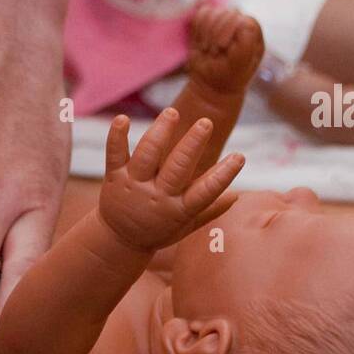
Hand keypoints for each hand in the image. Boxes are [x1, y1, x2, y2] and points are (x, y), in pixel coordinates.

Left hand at [99, 110, 243, 252]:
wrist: (119, 241)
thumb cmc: (159, 231)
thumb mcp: (186, 226)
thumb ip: (210, 210)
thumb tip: (236, 195)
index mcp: (179, 208)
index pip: (205, 192)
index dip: (223, 175)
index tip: (239, 156)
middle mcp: (157, 196)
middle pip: (177, 168)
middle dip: (191, 145)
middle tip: (205, 123)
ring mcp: (134, 185)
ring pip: (147, 155)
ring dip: (159, 133)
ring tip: (172, 112)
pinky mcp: (115, 176)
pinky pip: (114, 154)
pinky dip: (117, 137)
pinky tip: (122, 118)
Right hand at [186, 4, 265, 94]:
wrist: (210, 87)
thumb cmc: (228, 78)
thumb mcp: (240, 66)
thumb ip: (246, 44)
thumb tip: (242, 23)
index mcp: (252, 32)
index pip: (240, 18)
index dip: (227, 29)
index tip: (220, 47)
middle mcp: (239, 24)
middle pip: (224, 13)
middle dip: (214, 34)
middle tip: (212, 53)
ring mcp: (223, 23)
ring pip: (211, 13)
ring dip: (205, 33)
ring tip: (206, 50)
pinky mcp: (207, 25)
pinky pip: (200, 15)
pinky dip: (197, 29)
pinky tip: (200, 43)